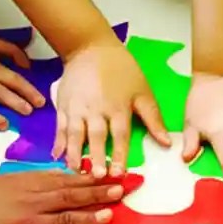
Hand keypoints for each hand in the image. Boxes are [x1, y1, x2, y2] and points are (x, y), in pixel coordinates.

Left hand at [0, 170, 129, 223]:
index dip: (90, 217)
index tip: (113, 214)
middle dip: (100, 191)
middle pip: (71, 195)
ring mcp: (23, 185)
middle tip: (127, 185)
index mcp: (26, 221)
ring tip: (112, 175)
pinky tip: (79, 172)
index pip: (65, 219)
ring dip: (90, 179)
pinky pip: (49, 174)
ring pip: (63, 181)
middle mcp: (30, 199)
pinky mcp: (15, 177)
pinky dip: (68, 172)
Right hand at [55, 38, 170, 176]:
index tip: (119, 174)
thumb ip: (153, 119)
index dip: (120, 155)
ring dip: (74, 153)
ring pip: (74, 133)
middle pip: (96, 136)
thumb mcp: (142, 91)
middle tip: (96, 176)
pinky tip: (56, 156)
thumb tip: (166, 143)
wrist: (90, 47)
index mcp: (117, 107)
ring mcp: (77, 107)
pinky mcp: (63, 104)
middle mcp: (96, 109)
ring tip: (74, 170)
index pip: (120, 135)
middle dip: (95, 157)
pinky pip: (59, 126)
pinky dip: (57, 141)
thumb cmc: (122, 70)